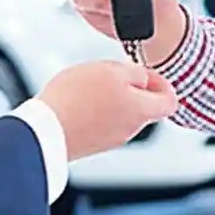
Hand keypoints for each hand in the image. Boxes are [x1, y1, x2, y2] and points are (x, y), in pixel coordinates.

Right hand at [37, 60, 177, 160]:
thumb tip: (144, 79)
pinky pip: (102, 122)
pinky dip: (95, 110)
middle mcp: (130, 129)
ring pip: (121, 113)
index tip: (145, 72)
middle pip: (144, 106)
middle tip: (110, 75)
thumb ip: (135, 73)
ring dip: (111, 98)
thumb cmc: (75, 101)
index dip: (161, 83)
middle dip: (131, 87)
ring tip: (88, 87)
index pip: (170, 101)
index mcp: (141, 111)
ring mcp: (111, 138)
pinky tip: (77, 101)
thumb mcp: (111, 71)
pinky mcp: (92, 143)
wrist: (44, 131)